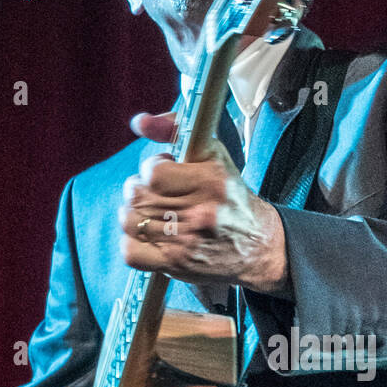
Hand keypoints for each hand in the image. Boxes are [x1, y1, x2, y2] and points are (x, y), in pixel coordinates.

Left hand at [118, 111, 289, 294]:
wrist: (257, 246)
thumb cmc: (231, 199)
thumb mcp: (213, 156)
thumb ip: (175, 130)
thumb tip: (140, 122)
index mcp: (211, 181)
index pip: (153, 172)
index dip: (151, 170)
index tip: (164, 174)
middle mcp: (200, 212)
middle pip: (137, 195)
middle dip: (142, 191)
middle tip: (157, 195)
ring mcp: (187, 241)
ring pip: (129, 220)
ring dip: (135, 215)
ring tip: (153, 214)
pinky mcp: (176, 264)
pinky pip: (130, 252)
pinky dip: (133, 243)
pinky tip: (149, 236)